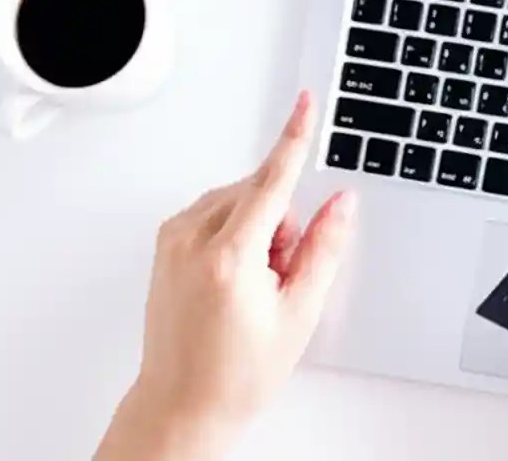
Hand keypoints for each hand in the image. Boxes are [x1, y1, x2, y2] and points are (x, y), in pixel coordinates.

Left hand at [95, 91, 353, 460]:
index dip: (295, 137)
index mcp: (228, 257)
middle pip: (261, 194)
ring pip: (240, 201)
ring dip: (260, 230)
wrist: (182, 405)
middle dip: (284, 224)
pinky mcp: (166, 242)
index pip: (273, 181)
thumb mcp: (299, 312)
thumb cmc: (235, 373)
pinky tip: (237, 279)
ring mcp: (172, 239)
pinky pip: (217, 214)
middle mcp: (191, 239)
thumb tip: (342, 201)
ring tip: (256, 285)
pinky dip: (237, 234)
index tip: (305, 103)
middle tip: (280, 278)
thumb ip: (325, 247)